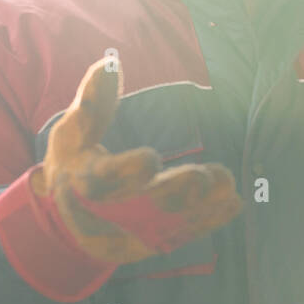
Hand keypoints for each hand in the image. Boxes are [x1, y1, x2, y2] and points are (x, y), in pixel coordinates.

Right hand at [34, 58, 241, 263]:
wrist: (69, 225)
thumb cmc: (73, 166)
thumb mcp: (71, 135)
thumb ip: (92, 103)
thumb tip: (110, 62)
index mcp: (84, 182)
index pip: (104, 180)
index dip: (127, 172)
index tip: (152, 159)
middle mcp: (111, 212)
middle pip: (144, 206)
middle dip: (175, 192)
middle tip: (202, 177)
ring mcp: (134, 231)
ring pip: (171, 222)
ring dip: (201, 207)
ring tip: (228, 188)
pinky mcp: (154, 241)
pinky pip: (185, 232)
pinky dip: (210, 220)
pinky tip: (234, 204)